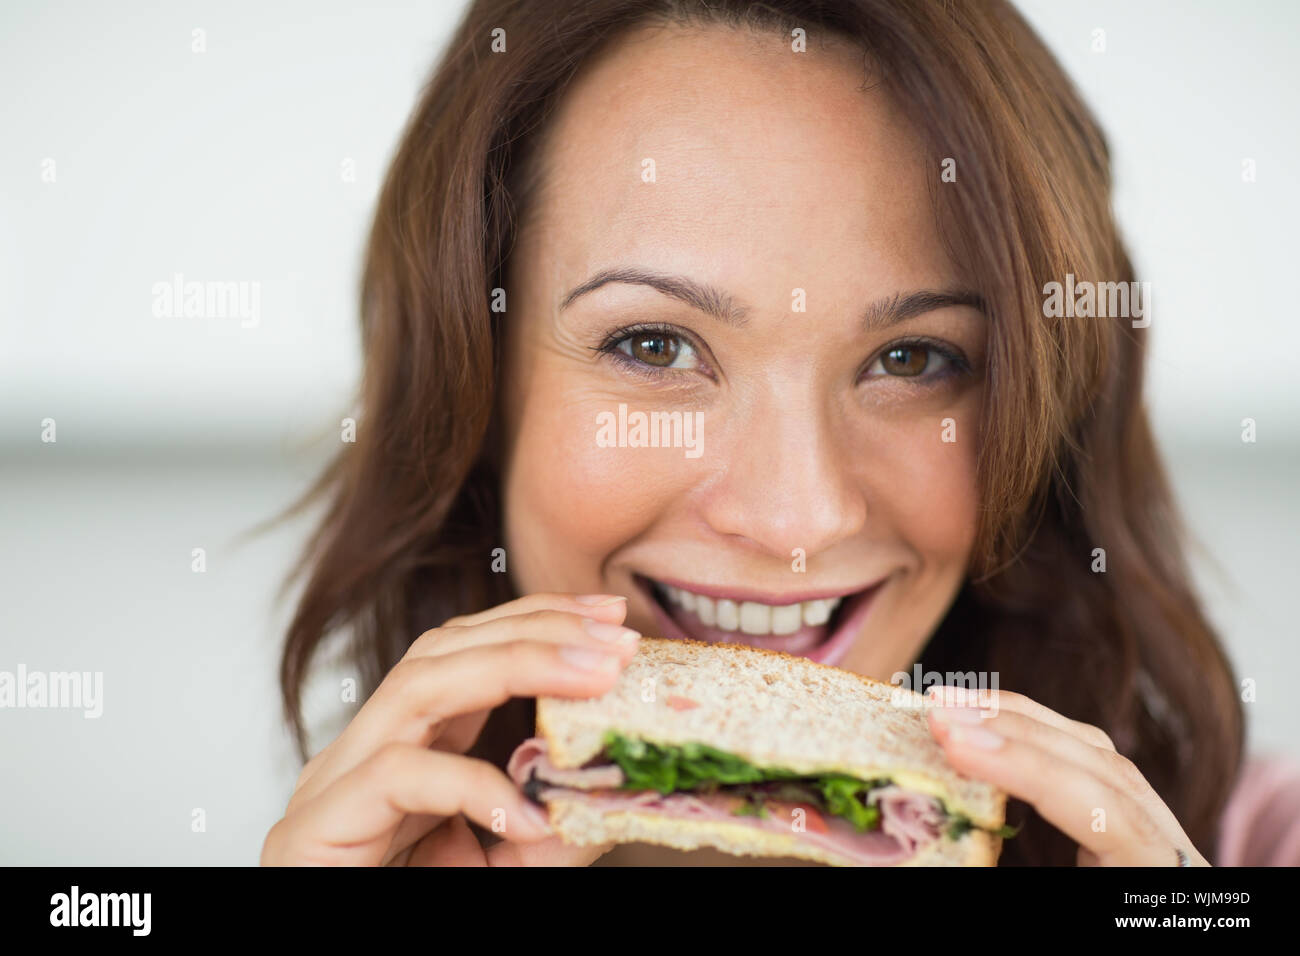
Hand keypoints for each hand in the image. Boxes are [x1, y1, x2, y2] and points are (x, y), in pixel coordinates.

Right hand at [260, 593, 640, 865]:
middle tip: (616, 635)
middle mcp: (363, 752)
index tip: (609, 617)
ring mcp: (331, 785)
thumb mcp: (506, 867)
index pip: (467, 652)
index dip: (538, 622)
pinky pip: (397, 775)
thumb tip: (616, 783)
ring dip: (516, 665)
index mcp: (405, 748)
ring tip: (596, 676)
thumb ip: (551, 825)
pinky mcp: (315, 828)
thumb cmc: (418, 912)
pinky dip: (471, 785)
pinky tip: (525, 814)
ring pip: (417, 686)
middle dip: (538, 628)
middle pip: (444, 648)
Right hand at [925, 686, 1208, 865]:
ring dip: (1015, 719)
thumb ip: (992, 871)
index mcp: (1159, 881)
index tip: (954, 745)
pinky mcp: (1127, 817)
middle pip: (1102, 767)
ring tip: (946, 706)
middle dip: (1013, 733)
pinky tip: (985, 721)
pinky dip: (1030, 732)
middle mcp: (1171, 849)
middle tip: (935, 715)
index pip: (1105, 812)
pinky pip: (1086, 760)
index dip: (1028, 771)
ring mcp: (1156, 827)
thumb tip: (916, 849)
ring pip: (1097, 751)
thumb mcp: (1045, 927)